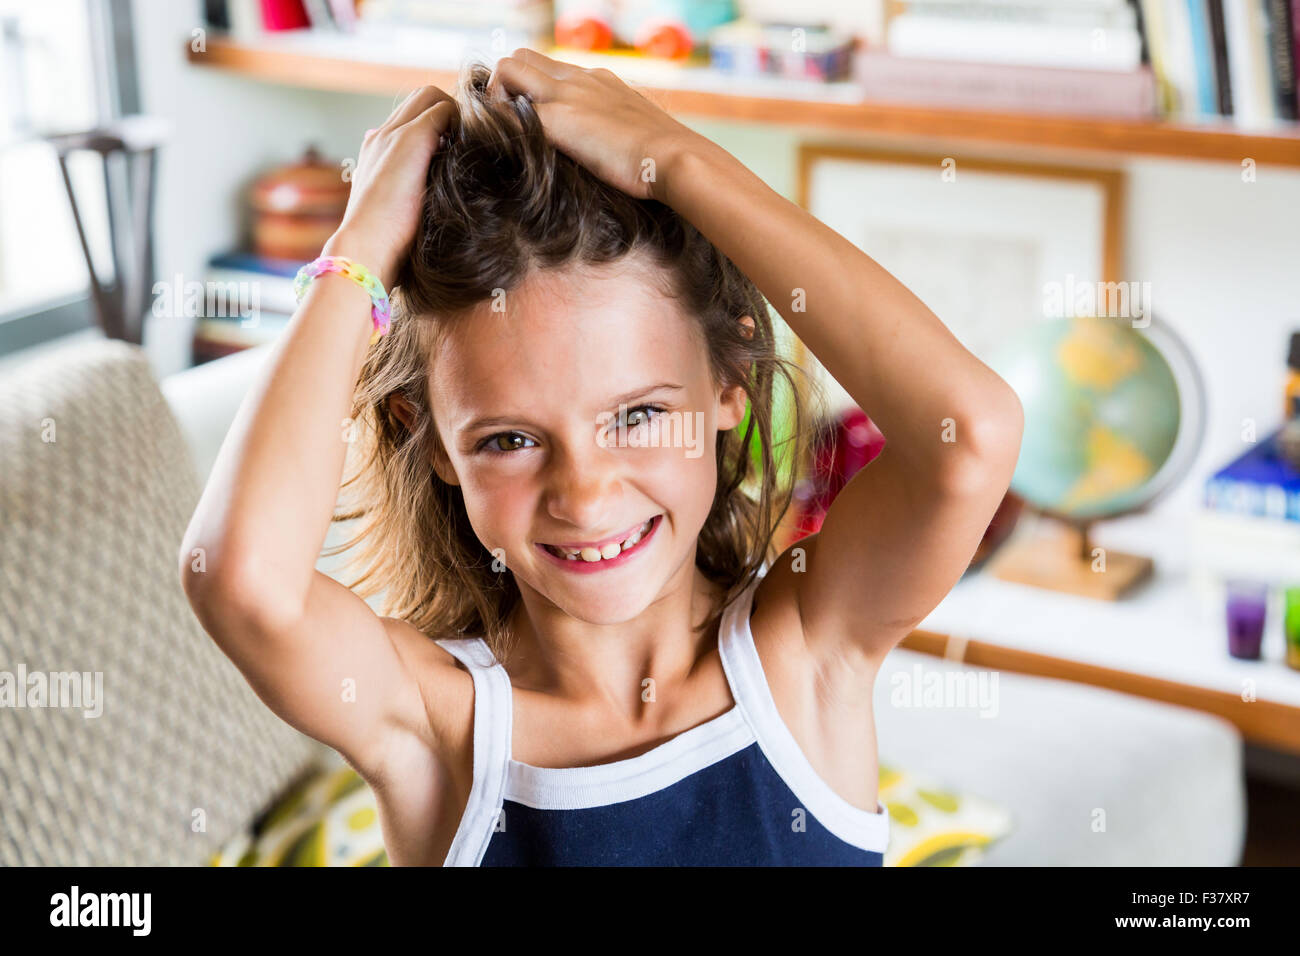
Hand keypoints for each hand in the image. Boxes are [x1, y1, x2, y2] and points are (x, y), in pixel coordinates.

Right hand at [324, 85, 458, 289]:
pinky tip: (470, 150)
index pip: (410, 116)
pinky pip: (445, 108)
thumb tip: (418, 189)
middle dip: (448, 114)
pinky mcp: (411, 137)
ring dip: (455, 115)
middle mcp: (382, 135)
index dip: (436, 124)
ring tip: (467, 147)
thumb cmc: (385, 242)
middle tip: (466, 144)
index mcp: (376, 150)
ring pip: (431, 95)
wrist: (366, 247)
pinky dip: (461, 122)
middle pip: (421, 98)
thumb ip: (406, 192)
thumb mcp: (397, 212)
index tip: (453, 151)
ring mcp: (394, 133)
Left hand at [487, 48, 699, 201]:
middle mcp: (578, 79)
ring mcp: (566, 96)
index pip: (548, 66)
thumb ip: (616, 127)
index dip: (529, 87)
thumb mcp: (637, 130)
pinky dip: (500, 125)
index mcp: (598, 79)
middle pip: (521, 57)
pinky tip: (507, 148)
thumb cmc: (664, 156)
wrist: (677, 158)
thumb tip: (610, 147)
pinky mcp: (558, 122)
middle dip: (506, 85)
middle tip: (512, 122)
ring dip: (497, 97)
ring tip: (509, 132)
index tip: (529, 116)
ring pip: (508, 68)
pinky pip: (508, 111)